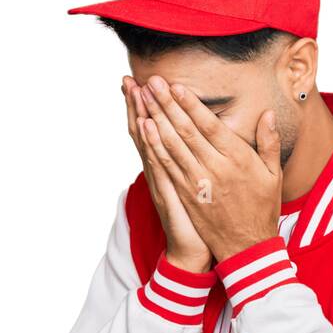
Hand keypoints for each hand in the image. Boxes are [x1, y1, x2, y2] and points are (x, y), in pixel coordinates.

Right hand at [123, 76, 212, 272]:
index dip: (148, 109)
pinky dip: (151, 146)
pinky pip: (158, 165)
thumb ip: (198, 163)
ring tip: (135, 92)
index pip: (157, 132)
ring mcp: (162, 182)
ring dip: (141, 117)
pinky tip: (145, 128)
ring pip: (149, 145)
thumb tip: (198, 142)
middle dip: (138, 106)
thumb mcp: (198, 187)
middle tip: (130, 79)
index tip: (142, 82)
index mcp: (171, 167)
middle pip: (146, 133)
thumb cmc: (202, 220)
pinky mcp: (168, 194)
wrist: (194, 253)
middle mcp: (161, 172)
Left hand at [135, 74, 282, 263]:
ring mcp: (196, 182)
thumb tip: (268, 114)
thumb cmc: (262, 209)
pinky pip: (165, 165)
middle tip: (152, 81)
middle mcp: (214, 168)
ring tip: (142, 97)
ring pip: (171, 144)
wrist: (247, 247)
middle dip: (166, 103)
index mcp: (237, 160)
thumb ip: (269, 143)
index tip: (176, 85)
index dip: (191, 104)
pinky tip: (144, 128)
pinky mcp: (184, 194)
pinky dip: (153, 144)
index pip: (209, 125)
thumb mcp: (273, 175)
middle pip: (185, 130)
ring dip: (154, 118)